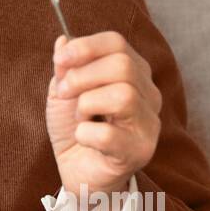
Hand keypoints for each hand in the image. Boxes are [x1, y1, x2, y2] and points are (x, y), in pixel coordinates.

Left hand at [45, 31, 161, 210]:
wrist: (77, 171)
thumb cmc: (75, 128)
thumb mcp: (63, 92)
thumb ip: (66, 68)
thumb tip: (63, 39)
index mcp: (132, 72)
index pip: (117, 43)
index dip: (85, 47)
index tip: (60, 60)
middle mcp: (148, 94)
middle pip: (122, 65)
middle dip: (82, 77)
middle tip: (64, 93)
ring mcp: (148, 123)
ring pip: (123, 95)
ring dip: (87, 105)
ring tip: (80, 118)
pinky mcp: (140, 151)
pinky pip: (110, 134)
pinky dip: (86, 134)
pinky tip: (84, 139)